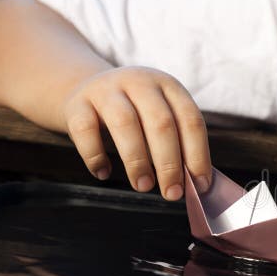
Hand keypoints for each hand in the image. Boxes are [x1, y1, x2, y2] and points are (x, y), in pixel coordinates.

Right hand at [62, 66, 211, 199]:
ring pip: (125, 123)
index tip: (200, 184)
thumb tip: (196, 184)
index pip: (191, 120)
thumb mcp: (160, 116)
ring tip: (144, 186)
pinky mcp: (77, 103)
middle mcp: (139, 82)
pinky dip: (95, 155)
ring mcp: (106, 89)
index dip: (197, 154)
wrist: (87, 89)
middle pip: (161, 123)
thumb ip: (178, 144)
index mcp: (168, 86)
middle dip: (169, 163)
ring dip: (137, 161)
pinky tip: (104, 173)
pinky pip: (85, 130)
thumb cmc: (136, 113)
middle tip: (172, 192)